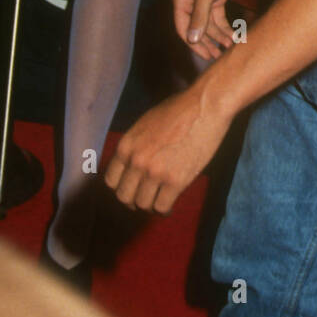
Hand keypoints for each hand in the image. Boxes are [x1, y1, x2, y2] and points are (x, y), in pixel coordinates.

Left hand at [104, 87, 230, 212]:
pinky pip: (162, 206)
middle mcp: (136, 161)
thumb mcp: (146, 123)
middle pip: (124, 196)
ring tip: (160, 201)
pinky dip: (165, 209)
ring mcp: (155, 172)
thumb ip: (136, 145)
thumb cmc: (179, 109)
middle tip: (146, 199)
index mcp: (126, 145)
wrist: (205, 106)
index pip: (111, 180)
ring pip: (143, 204)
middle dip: (134, 200)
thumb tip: (133, 164)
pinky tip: (171, 204)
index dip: (122, 187)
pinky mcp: (175, 181)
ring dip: (151, 205)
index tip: (132, 189)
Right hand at [172, 0, 247, 60]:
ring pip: (209, 25)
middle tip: (218, 56)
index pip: (182, 28)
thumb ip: (199, 18)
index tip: (206, 55)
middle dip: (207, 42)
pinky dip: (225, 27)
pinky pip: (219, 18)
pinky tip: (233, 36)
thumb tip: (191, 40)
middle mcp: (189, 1)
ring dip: (219, 36)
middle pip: (196, 28)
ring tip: (230, 46)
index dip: (193, 43)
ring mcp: (204, 0)